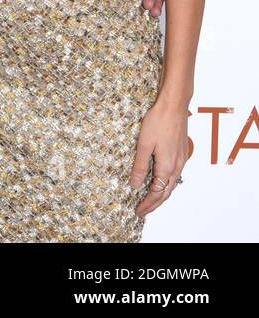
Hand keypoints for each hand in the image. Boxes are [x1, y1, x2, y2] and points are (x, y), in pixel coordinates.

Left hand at [130, 100, 187, 217]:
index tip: (138, 211)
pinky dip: (166, 184)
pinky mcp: (181, 153)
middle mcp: (177, 166)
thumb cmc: (157, 122)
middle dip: (154, 203)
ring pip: (171, 184)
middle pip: (166, 192)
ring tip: (149, 201)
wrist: (174, 106)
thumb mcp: (144, 145)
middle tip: (142, 211)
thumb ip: (140, 166)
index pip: (157, 192)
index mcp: (168, 166)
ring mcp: (181, 159)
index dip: (147, 203)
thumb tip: (135, 186)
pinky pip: (174, 174)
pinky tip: (159, 182)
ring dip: (161, 194)